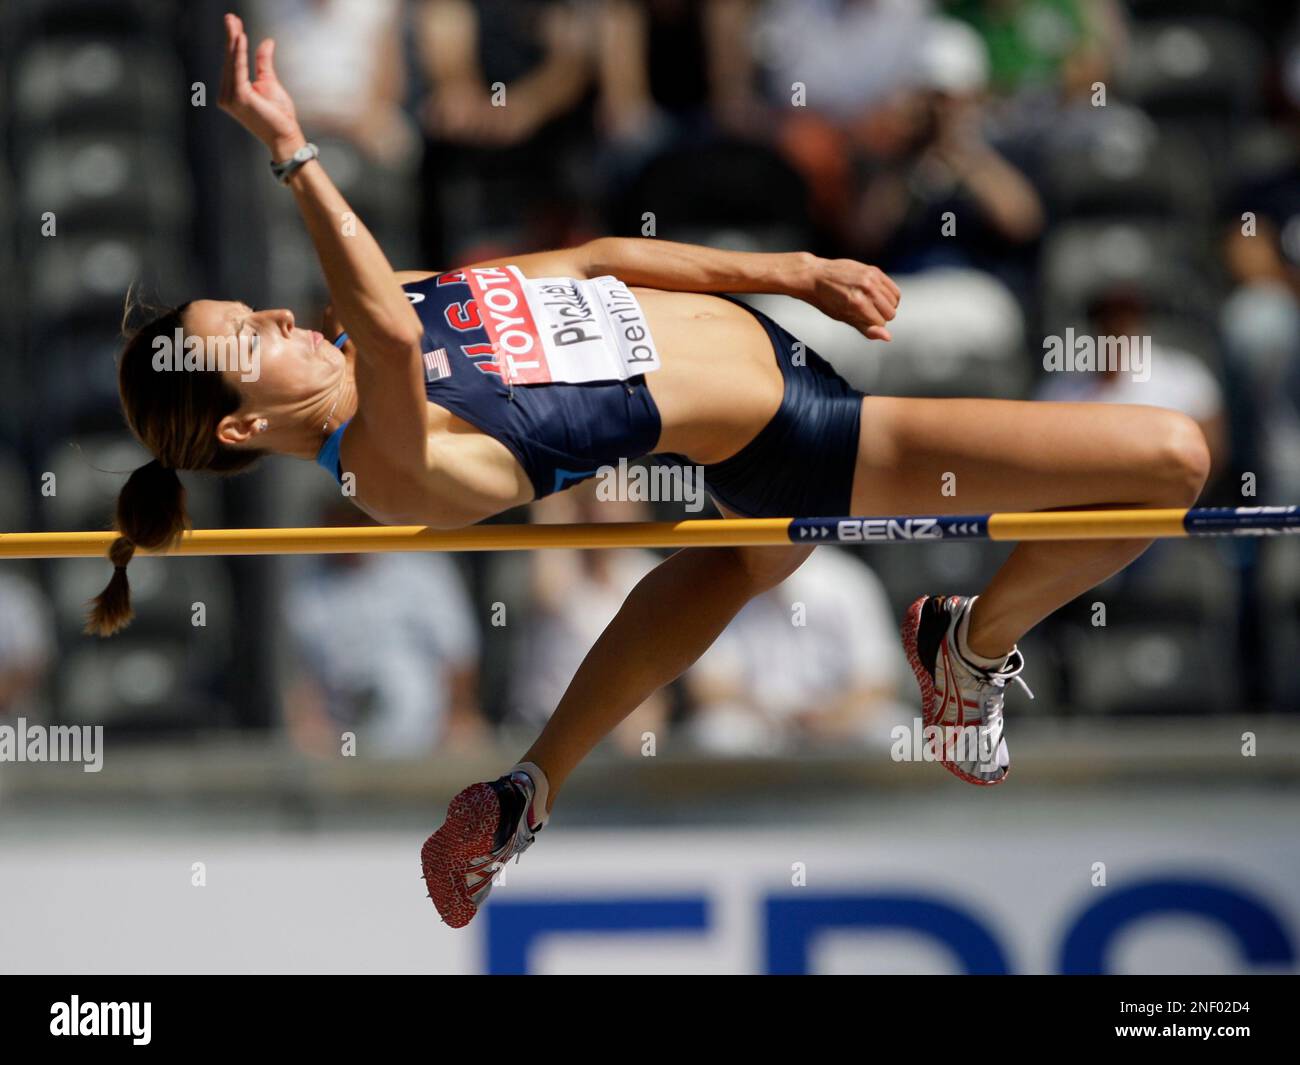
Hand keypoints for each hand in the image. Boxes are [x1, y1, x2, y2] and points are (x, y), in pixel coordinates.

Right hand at [218, 13, 304, 157]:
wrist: (285, 136)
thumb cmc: (278, 115)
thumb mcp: (270, 82)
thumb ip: (264, 62)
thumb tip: (267, 42)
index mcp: (232, 91)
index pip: (232, 62)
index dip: (233, 42)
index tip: (234, 22)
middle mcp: (226, 95)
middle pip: (229, 60)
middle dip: (230, 37)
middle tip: (230, 16)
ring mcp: (230, 98)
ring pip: (232, 63)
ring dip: (233, 42)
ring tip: (234, 23)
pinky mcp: (238, 98)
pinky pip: (238, 70)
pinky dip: (239, 54)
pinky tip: (241, 38)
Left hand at [804, 257, 899, 341]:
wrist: (815, 276)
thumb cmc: (827, 301)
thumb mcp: (844, 318)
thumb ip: (867, 328)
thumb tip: (888, 337)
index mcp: (857, 303)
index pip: (880, 323)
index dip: (871, 325)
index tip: (858, 318)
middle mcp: (866, 288)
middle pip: (890, 313)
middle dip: (880, 316)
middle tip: (864, 312)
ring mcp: (872, 278)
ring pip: (894, 301)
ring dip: (885, 306)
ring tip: (870, 304)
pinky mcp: (875, 270)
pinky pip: (894, 289)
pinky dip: (889, 296)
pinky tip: (878, 297)